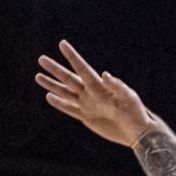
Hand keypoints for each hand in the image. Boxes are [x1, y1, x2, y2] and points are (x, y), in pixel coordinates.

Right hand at [35, 40, 155, 146]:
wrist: (137, 131)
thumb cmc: (136, 112)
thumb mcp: (128, 97)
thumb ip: (117, 86)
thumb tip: (105, 74)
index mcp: (100, 86)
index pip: (82, 68)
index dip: (72, 56)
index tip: (62, 44)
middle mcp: (91, 93)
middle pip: (68, 78)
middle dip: (55, 69)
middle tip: (41, 58)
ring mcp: (87, 105)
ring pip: (65, 92)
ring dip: (52, 85)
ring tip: (38, 76)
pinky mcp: (87, 117)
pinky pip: (70, 109)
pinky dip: (59, 103)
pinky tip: (49, 97)